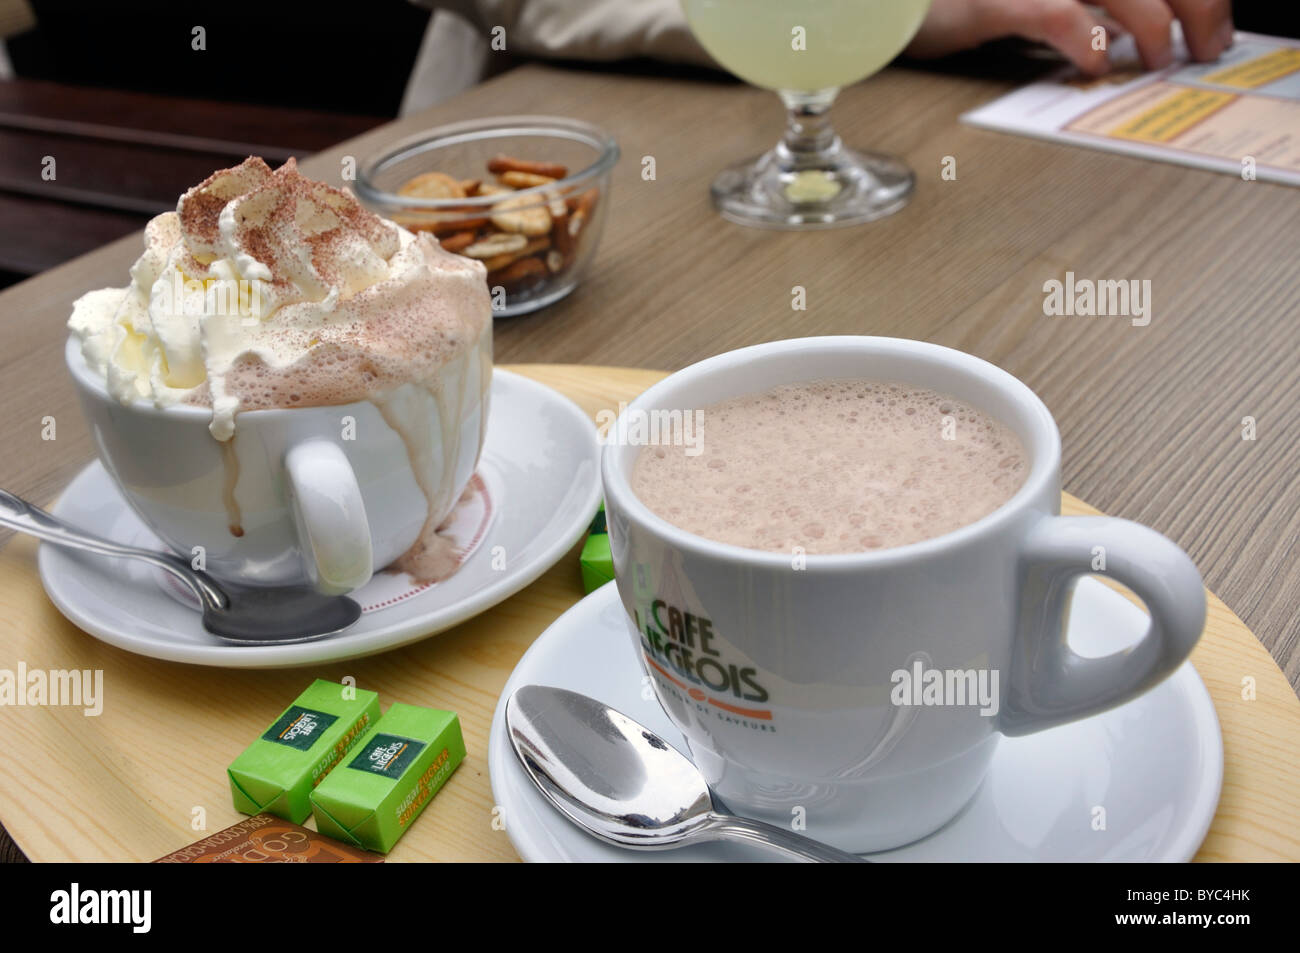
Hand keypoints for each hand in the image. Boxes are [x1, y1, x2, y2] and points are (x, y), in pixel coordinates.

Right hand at [906, 0, 1234, 74]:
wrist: (889, 5)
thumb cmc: (949, 3)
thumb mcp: (1022, 2)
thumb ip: (1075, 5)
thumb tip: (1122, 32)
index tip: (1210, 26)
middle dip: (1196, 6)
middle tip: (1206, 47)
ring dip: (1156, 26)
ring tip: (1158, 60)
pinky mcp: (996, 0)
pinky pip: (1061, 16)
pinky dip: (1088, 41)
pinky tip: (1095, 65)